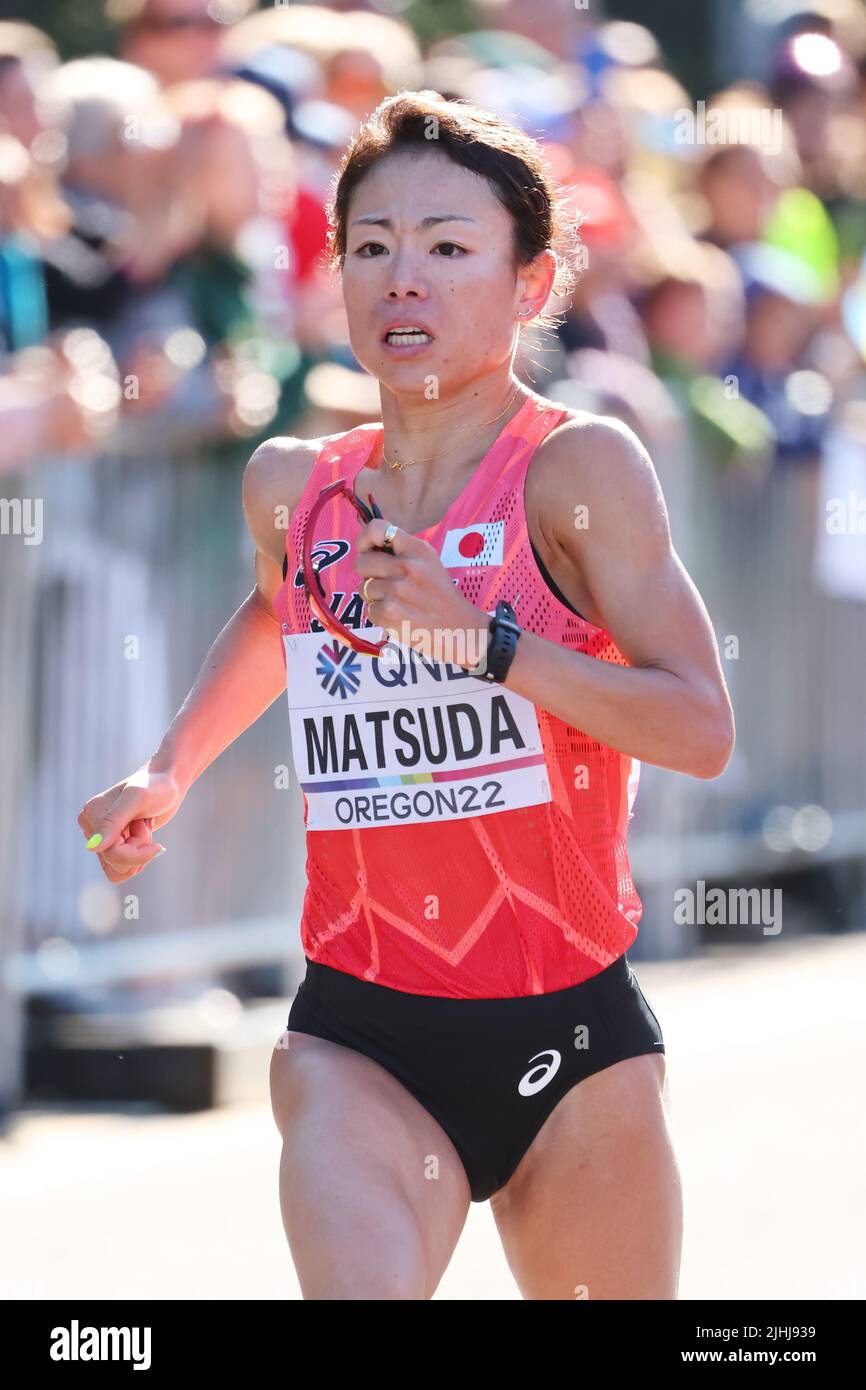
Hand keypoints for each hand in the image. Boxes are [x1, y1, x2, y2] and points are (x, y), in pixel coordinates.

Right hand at [78, 767, 183, 883]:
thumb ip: (113, 821)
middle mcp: (92, 827)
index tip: (149, 828)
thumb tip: (92, 847)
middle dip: (139, 848)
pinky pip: (120, 870)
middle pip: (115, 862)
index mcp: (91, 814)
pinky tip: (143, 840)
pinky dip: (137, 860)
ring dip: (139, 854)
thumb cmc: (156, 786)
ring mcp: (102, 838)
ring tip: (143, 829)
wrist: (168, 783)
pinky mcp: (113, 845)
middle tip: (145, 824)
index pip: (111, 853)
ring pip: (117, 870)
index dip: (138, 851)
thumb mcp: (137, 799)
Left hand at [354, 518, 488, 666]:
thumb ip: (402, 552)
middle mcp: (407, 566)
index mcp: (417, 549)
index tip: (366, 551)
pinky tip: (398, 616)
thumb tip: (367, 549)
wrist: (459, 629)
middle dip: (368, 574)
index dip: (364, 540)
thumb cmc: (440, 596)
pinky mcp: (390, 613)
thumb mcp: (429, 563)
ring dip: (375, 598)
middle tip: (385, 584)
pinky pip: (369, 610)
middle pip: (362, 562)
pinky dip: (380, 616)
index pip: (377, 529)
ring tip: (397, 603)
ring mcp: (397, 590)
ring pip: (364, 588)